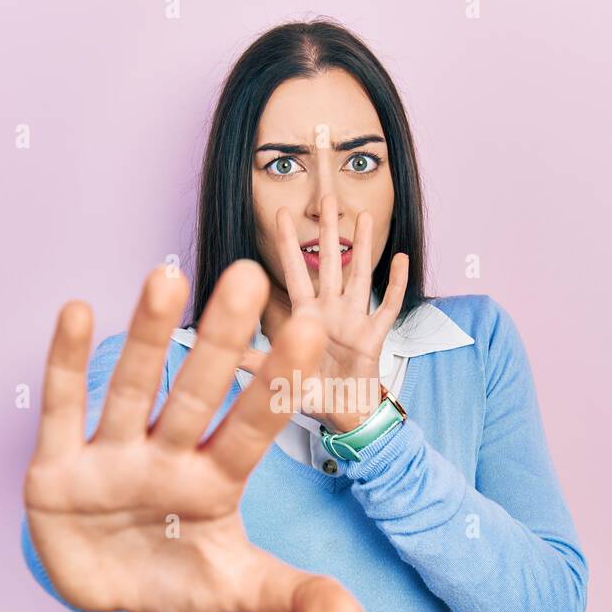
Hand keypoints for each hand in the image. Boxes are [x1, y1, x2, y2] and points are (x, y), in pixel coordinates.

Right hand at [23, 259, 365, 611]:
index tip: (311, 330)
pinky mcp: (57, 466)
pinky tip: (79, 312)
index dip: (278, 386)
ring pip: (133, 390)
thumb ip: (291, 596)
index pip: (253, 430)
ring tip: (168, 277)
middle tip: (249, 276)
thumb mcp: (233, 592)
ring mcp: (113, 456)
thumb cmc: (174, 576)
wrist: (99, 589)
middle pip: (197, 394)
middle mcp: (168, 456)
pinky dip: (67, 365)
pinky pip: (64, 409)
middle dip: (222, 341)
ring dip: (148, 338)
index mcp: (215, 483)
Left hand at [239, 193, 407, 432]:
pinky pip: (388, 305)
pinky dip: (396, 283)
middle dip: (329, 231)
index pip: (296, 272)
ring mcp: (355, 320)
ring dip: (365, 246)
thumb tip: (209, 350)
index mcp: (307, 316)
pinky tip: (401, 258)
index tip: (282, 213)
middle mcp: (331, 311)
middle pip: (332, 262)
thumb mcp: (277, 376)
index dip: (288, 244)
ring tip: (365, 217)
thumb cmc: (312, 394)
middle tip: (329, 197)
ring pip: (360, 275)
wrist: (342, 415)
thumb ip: (251, 361)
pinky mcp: (375, 335)